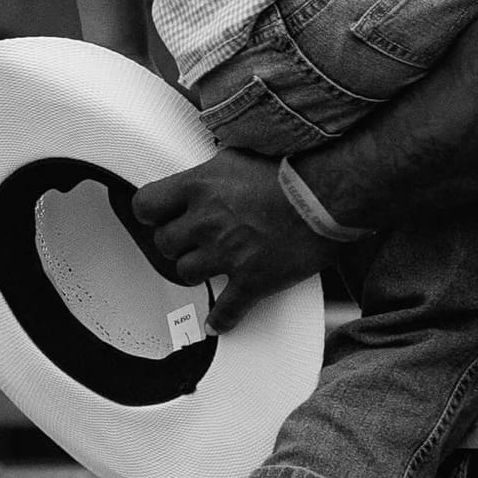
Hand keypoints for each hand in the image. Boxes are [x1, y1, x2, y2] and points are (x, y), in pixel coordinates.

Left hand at [133, 150, 335, 331]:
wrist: (331, 194)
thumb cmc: (293, 169)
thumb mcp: (239, 156)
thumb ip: (211, 172)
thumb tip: (203, 177)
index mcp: (199, 187)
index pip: (147, 206)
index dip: (152, 213)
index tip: (159, 217)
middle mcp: (207, 222)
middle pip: (165, 244)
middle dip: (177, 242)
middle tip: (192, 240)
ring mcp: (228, 254)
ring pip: (187, 274)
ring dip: (196, 271)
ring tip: (210, 266)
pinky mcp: (252, 280)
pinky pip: (227, 309)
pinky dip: (221, 318)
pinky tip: (217, 322)